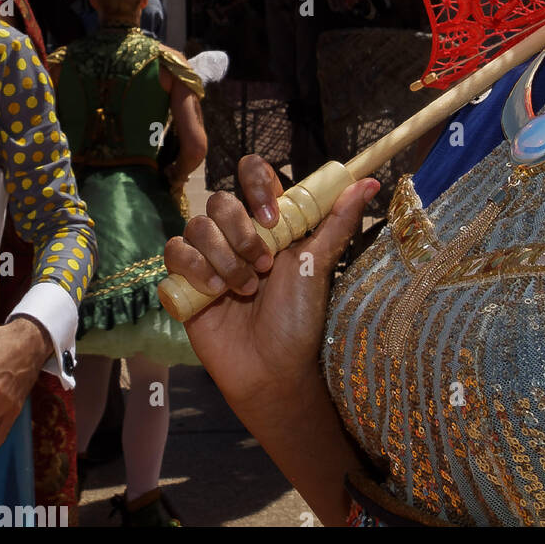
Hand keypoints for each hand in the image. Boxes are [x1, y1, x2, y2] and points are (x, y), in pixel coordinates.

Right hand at [164, 155, 378, 419]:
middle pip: (220, 200)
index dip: (255, 184)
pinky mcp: (185, 282)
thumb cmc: (299, 320)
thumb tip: (370, 182)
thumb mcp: (318, 266)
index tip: (271, 218)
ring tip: (244, 289)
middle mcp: (237, 234)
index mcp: (270, 222)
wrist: (271, 370)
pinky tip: (214, 293)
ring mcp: (209, 257)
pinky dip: (194, 268)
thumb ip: (338, 221)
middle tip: (262, 267)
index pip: (253, 173)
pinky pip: (174, 251)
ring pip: (197, 226)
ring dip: (223, 258)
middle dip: (241, 234)